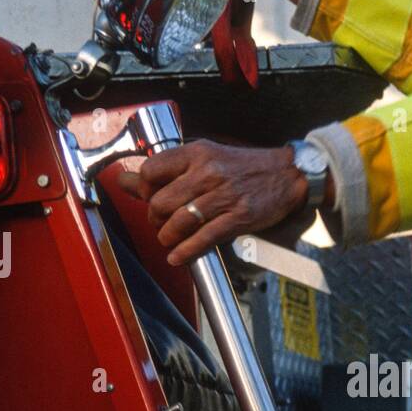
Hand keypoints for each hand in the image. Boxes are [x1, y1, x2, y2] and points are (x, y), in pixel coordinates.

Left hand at [115, 140, 308, 264]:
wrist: (287, 174)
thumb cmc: (243, 167)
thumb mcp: (205, 157)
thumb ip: (167, 170)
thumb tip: (124, 181)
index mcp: (197, 153)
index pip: (151, 171)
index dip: (143, 189)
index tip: (147, 198)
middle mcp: (208, 172)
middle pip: (161, 201)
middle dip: (154, 218)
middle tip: (159, 223)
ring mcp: (224, 196)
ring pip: (179, 222)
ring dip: (168, 237)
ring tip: (169, 239)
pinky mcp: (238, 217)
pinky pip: (203, 238)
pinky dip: (186, 252)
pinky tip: (177, 257)